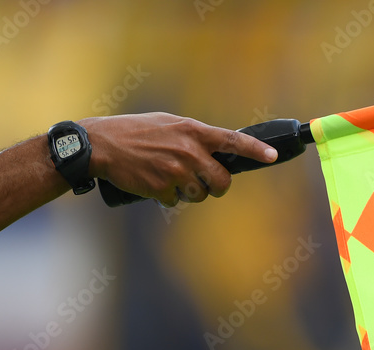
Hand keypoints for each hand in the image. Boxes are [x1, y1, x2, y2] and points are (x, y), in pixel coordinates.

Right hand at [80, 113, 277, 206]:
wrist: (100, 145)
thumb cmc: (135, 131)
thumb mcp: (168, 123)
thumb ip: (194, 135)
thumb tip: (220, 148)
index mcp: (192, 131)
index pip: (232, 141)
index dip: (255, 150)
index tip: (273, 156)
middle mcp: (188, 151)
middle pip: (222, 181)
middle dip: (217, 186)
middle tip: (208, 183)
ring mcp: (176, 172)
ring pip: (200, 194)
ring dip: (190, 192)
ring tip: (170, 176)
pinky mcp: (162, 189)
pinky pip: (176, 201)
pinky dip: (167, 196)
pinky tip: (153, 182)